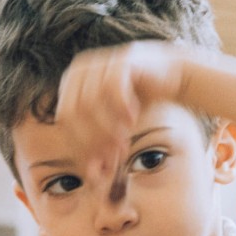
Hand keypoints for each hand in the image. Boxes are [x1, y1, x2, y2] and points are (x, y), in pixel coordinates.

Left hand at [52, 42, 190, 178]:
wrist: (171, 77)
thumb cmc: (140, 102)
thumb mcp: (114, 127)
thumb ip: (101, 147)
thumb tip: (92, 176)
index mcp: (69, 85)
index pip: (64, 122)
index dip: (81, 145)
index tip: (103, 162)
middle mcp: (78, 70)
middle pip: (73, 114)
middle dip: (94, 140)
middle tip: (116, 155)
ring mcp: (99, 62)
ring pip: (91, 103)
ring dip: (108, 128)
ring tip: (125, 141)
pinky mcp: (121, 60)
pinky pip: (113, 87)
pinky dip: (121, 108)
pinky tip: (133, 119)